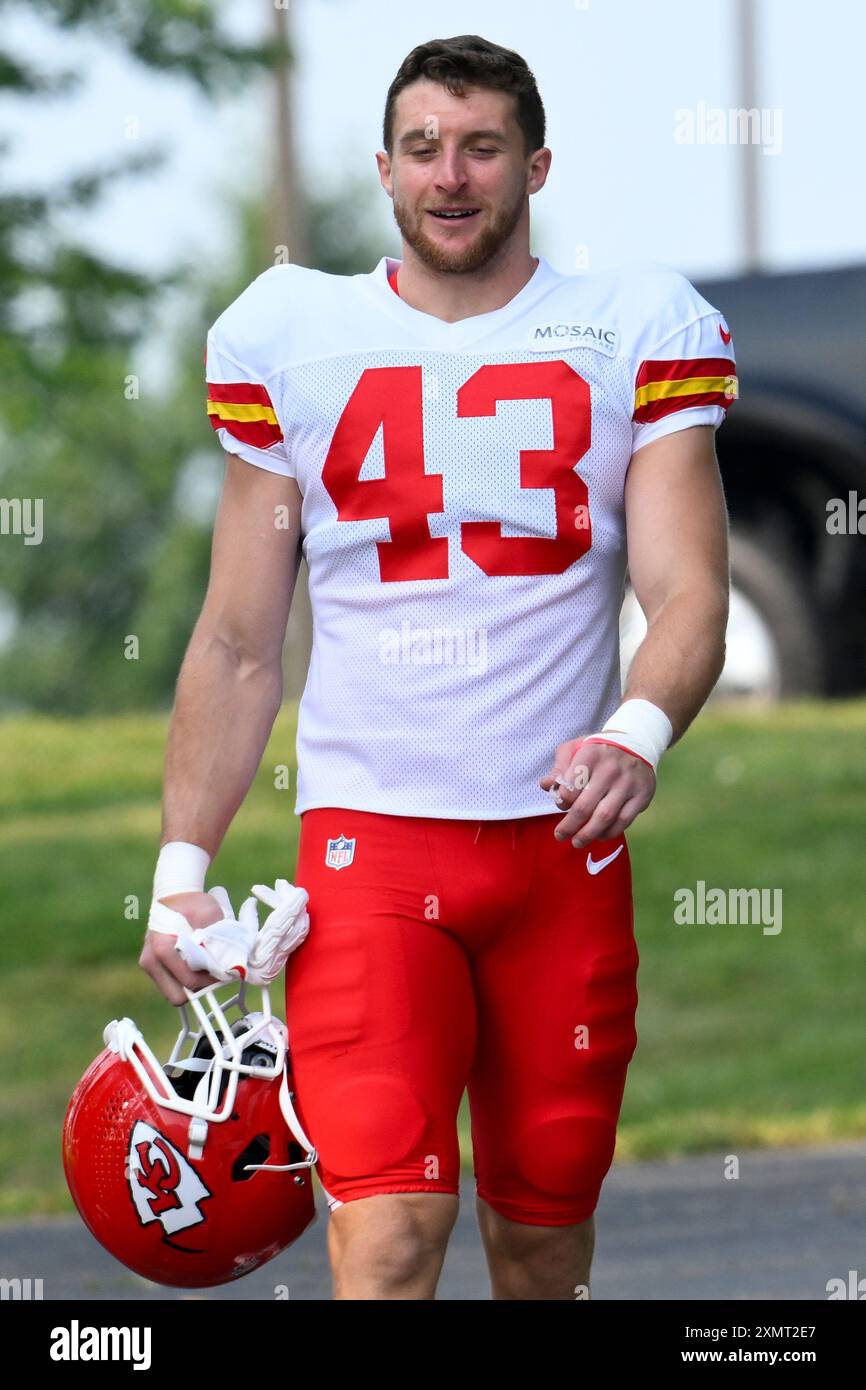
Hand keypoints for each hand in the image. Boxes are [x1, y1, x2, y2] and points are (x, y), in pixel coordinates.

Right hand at [139, 891, 222, 1004]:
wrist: (175, 893)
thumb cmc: (194, 903)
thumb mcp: (211, 919)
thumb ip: (218, 944)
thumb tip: (229, 967)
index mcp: (163, 948)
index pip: (190, 982)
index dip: (210, 980)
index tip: (223, 973)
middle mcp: (151, 960)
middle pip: (177, 996)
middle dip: (198, 989)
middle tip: (213, 974)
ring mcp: (148, 964)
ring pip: (173, 992)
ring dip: (190, 985)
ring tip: (205, 968)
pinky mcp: (152, 965)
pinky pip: (170, 983)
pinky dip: (183, 978)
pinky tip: (195, 964)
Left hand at [539, 736, 655, 846]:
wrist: (637, 745)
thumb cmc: (598, 751)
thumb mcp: (575, 749)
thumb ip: (559, 767)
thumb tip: (545, 785)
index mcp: (591, 755)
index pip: (570, 786)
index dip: (562, 801)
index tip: (562, 805)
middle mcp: (610, 769)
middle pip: (585, 806)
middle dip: (569, 826)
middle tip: (560, 835)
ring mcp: (628, 784)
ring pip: (605, 817)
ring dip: (588, 834)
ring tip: (577, 842)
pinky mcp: (642, 796)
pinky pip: (623, 821)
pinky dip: (609, 833)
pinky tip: (599, 835)